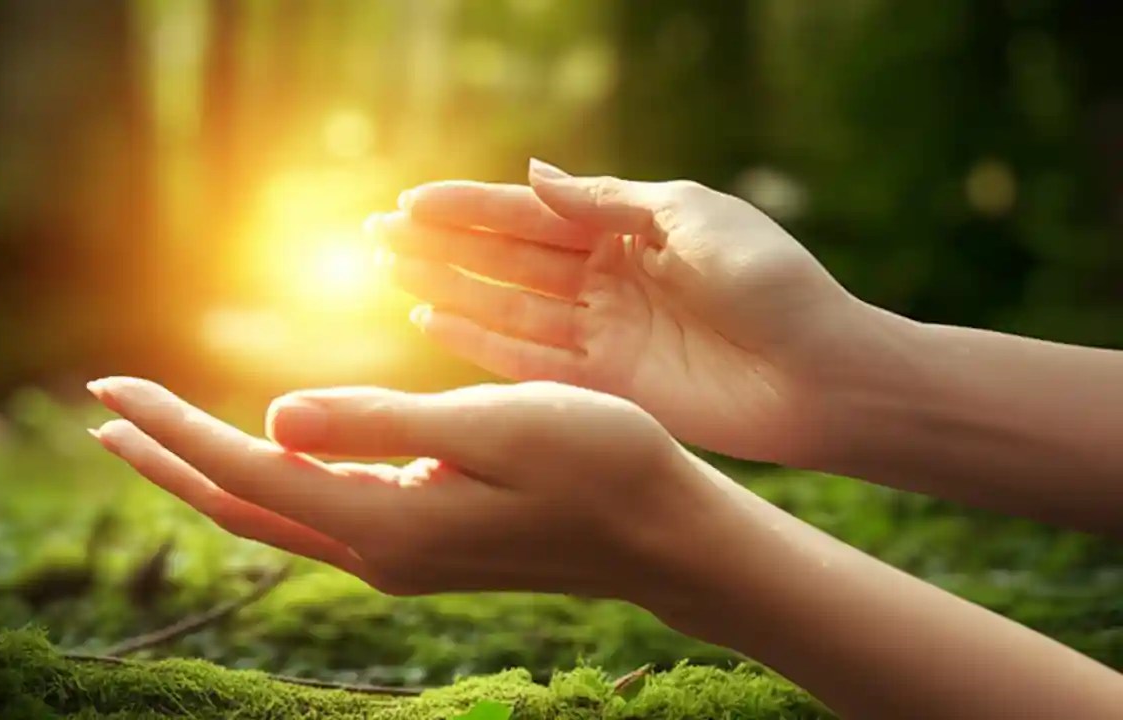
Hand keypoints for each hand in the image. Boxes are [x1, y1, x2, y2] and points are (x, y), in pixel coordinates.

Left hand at [86, 377, 723, 600]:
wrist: (664, 531)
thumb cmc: (597, 463)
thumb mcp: (492, 427)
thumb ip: (378, 425)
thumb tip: (271, 417)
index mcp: (386, 521)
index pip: (250, 468)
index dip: (174, 429)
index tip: (109, 386)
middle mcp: (379, 551)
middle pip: (244, 503)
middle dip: (167, 458)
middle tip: (101, 414)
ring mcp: (399, 554)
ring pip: (275, 511)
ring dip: (208, 470)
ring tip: (154, 437)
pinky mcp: (423, 542)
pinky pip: (318, 511)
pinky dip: (268, 477)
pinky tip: (263, 455)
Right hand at [373, 160, 880, 464]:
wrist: (822, 375)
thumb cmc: (772, 283)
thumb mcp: (692, 217)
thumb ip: (608, 201)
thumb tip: (533, 175)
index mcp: (630, 228)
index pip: (532, 214)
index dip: (469, 207)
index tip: (409, 201)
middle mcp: (607, 278)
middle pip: (506, 258)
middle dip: (441, 244)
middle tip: (375, 233)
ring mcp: (602, 332)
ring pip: (505, 305)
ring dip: (447, 286)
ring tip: (387, 269)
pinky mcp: (604, 383)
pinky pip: (527, 358)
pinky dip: (478, 342)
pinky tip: (431, 320)